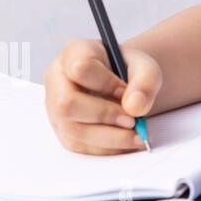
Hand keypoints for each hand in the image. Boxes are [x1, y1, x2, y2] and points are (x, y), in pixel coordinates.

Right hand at [43, 39, 162, 154]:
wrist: (124, 83)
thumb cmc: (129, 70)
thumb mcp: (145, 66)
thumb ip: (146, 81)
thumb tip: (135, 107)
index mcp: (74, 53)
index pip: (81, 68)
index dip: (106, 83)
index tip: (126, 90)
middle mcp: (57, 80)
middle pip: (66, 104)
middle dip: (104, 115)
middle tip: (133, 120)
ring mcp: (55, 108)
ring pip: (73, 130)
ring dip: (109, 137)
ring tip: (137, 135)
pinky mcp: (63, 131)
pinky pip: (80, 146)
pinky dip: (107, 148)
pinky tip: (127, 142)